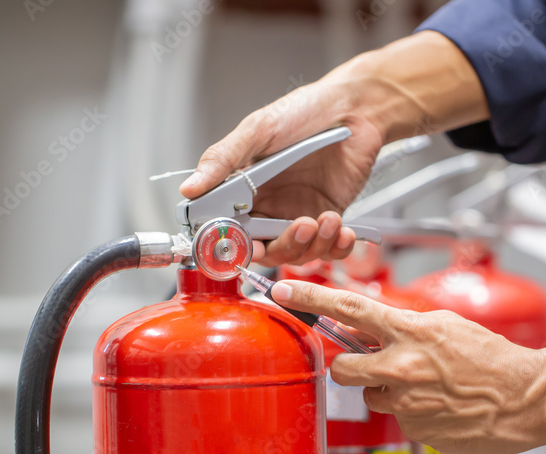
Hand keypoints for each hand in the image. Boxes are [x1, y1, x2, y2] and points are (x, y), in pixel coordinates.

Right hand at [180, 31, 488, 265]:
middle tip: (298, 226)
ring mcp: (298, 215)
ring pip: (296, 254)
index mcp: (243, 189)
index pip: (227, 229)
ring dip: (312, 244)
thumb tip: (189, 189)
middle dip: (281, 246)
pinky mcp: (328, 220)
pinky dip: (336, 246)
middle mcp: (268, 207)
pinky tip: (342, 228)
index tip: (244, 244)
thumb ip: (223, 160)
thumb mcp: (258, 130)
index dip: (233, 244)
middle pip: (264, 250)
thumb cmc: (305, 111)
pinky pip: (329, 249)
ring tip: (327, 219)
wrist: (356, 108)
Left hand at [270, 279, 545, 453]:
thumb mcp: (445, 325)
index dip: (312, 297)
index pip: (349, 307)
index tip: (283, 291)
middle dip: (349, 366)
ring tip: (426, 387)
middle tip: (372, 364)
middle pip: (342, 367)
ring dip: (388, 391)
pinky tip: (440, 406)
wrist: (527, 398)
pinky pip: (398, 418)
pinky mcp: (415, 430)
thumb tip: (367, 323)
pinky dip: (412, 412)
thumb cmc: (492, 359)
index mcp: (410, 331)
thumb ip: (403, 325)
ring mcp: (406, 401)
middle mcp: (402, 366)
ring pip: (372, 396)